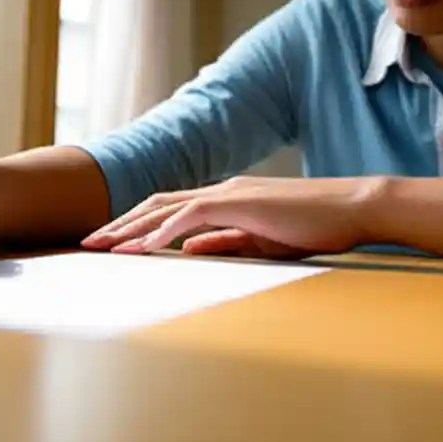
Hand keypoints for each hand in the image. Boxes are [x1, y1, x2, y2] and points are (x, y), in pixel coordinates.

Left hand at [80, 176, 382, 258]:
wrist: (353, 208)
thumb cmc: (316, 226)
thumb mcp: (261, 240)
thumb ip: (224, 242)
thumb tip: (186, 251)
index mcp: (226, 199)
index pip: (169, 210)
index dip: (136, 226)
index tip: (111, 244)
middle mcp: (220, 191)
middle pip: (156, 205)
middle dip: (120, 226)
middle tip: (89, 244)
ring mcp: (229, 194)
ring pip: (165, 208)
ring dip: (131, 229)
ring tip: (103, 246)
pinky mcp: (241, 202)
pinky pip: (191, 215)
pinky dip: (163, 232)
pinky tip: (142, 248)